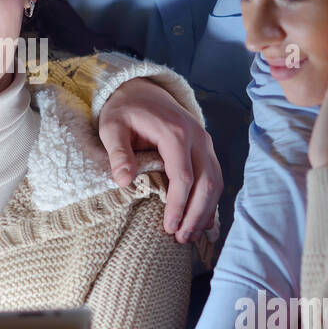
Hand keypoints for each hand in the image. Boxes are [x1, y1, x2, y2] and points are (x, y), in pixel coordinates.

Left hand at [98, 78, 221, 242]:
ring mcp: (205, 142)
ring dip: (206, 211)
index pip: (183, 176)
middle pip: (207, 182)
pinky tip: (201, 220)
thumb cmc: (124, 111)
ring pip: (216, 182)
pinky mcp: (206, 148)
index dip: (178, 205)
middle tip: (181, 238)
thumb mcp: (111, 127)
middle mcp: (197, 137)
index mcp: (175, 133)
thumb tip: (123, 181)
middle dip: (195, 214)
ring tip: (190, 235)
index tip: (169, 228)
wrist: (141, 90)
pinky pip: (215, 177)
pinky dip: (211, 201)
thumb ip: (118, 153)